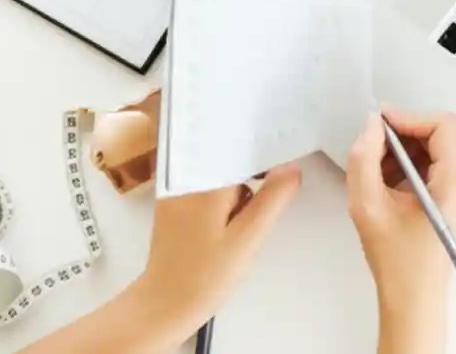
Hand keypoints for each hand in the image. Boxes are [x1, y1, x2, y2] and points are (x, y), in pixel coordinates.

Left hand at [140, 163, 301, 323]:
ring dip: (232, 196)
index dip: (264, 158)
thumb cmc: (205, 277)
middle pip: (228, 163)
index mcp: (205, 183)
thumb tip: (291, 168)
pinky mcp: (171, 207)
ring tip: (233, 231)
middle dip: (248, 182)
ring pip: (217, 179)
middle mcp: (185, 180)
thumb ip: (272, 199)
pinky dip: (218, 204)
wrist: (164, 304)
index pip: (240, 150)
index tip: (279, 174)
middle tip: (250, 219)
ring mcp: (175, 193)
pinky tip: (220, 232)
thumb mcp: (248, 238)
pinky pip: (202, 192)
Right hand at [347, 110, 455, 351]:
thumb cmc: (395, 259)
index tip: (378, 125)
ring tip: (375, 174)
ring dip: (402, 153)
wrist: (413, 298)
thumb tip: (372, 124)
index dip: (408, 118)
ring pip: (434, 150)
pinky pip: (434, 167)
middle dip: (402, 137)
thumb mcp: (367, 204)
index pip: (441, 125)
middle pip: (438, 136)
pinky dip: (408, 167)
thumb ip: (364, 157)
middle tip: (371, 151)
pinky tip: (387, 186)